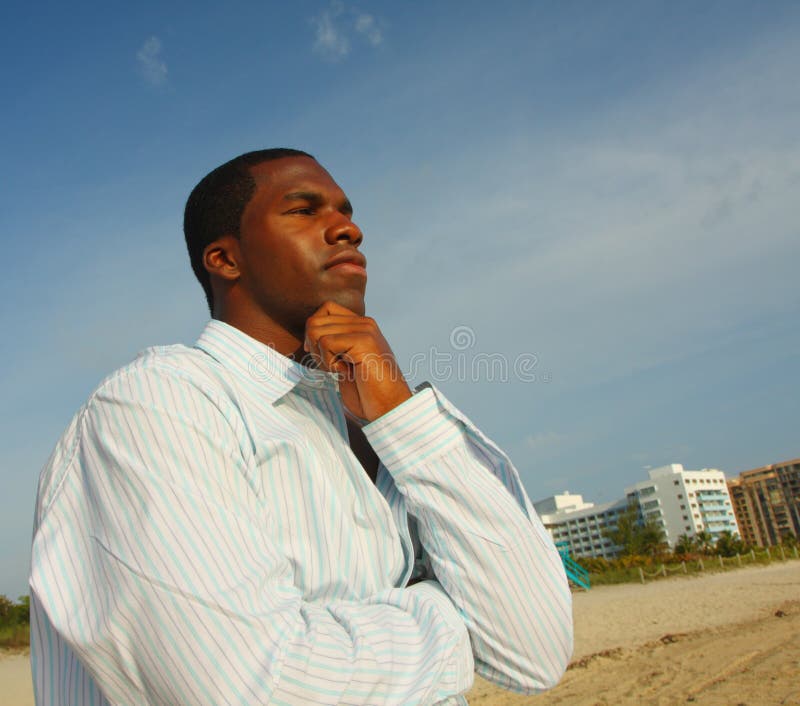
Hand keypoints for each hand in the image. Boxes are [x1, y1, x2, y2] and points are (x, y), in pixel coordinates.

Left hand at [304, 301, 411, 421]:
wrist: (389, 407)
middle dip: (313, 348)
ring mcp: (365, 330)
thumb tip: (309, 337)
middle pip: (315, 321)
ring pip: (316, 331)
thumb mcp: (346, 362)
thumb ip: (334, 345)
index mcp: (361, 325)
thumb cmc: (367, 392)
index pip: (325, 309)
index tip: (320, 355)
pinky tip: (346, 372)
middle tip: (331, 367)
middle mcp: (364, 323)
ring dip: (321, 356)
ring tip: (340, 369)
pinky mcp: (363, 341)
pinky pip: (325, 343)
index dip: (314, 332)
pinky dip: (329, 362)